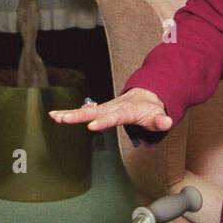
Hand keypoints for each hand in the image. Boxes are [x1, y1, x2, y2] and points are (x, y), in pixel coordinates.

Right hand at [47, 88, 171, 133]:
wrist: (146, 97)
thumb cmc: (150, 110)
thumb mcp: (158, 116)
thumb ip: (161, 120)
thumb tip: (167, 122)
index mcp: (126, 110)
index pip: (114, 116)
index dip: (103, 121)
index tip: (91, 126)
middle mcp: (112, 107)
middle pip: (93, 112)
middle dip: (77, 115)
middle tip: (63, 118)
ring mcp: (104, 108)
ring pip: (85, 110)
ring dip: (69, 113)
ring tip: (54, 116)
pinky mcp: (99, 110)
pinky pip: (83, 112)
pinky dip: (69, 112)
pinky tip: (55, 115)